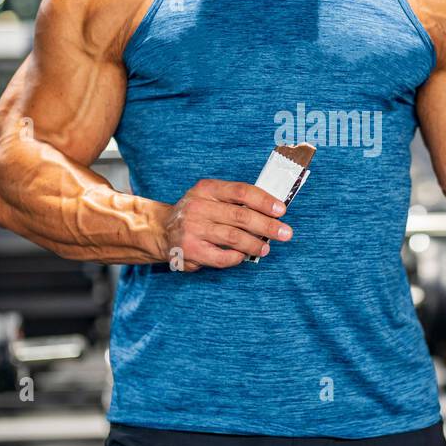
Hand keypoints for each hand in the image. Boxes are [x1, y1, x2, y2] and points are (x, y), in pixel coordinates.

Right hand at [163, 179, 291, 270]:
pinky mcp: (190, 250)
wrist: (160, 230)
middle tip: (285, 233)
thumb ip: (235, 200)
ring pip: (234, 237)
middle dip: (267, 225)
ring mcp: (193, 229)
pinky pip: (222, 257)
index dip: (264, 201)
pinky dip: (237, 257)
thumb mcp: (210, 196)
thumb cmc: (196, 213)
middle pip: (241, 216)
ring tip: (265, 248)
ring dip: (255, 244)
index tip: (281, 210)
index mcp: (207, 189)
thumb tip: (271, 210)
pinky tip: (243, 256)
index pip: (241, 191)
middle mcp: (198, 206)